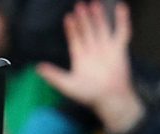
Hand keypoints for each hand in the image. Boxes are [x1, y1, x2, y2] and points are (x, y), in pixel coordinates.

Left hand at [37, 2, 141, 133]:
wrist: (109, 98)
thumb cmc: (88, 94)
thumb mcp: (67, 85)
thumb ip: (53, 75)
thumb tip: (37, 67)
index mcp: (80, 57)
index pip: (75, 39)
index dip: (71, 28)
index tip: (68, 17)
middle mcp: (93, 50)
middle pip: (87, 30)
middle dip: (83, 19)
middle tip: (79, 5)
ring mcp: (106, 48)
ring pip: (102, 28)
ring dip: (98, 17)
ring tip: (94, 4)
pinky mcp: (119, 49)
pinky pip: (122, 31)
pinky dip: (122, 20)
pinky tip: (121, 7)